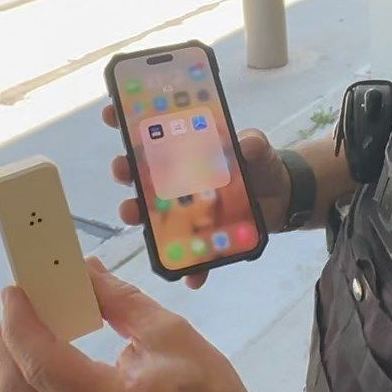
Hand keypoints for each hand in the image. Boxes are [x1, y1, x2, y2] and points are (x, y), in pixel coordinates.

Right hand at [101, 102, 289, 289]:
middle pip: (140, 173)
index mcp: (186, 151)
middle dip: (125, 169)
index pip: (150, 133)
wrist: (280, 198)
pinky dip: (190, 269)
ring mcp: (185, 208)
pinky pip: (189, 254)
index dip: (127, 120)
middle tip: (122, 168)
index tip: (110, 113)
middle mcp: (176, 179)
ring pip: (151, 212)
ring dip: (138, 214)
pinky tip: (193, 278)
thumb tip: (246, 143)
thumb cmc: (259, 166)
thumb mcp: (258, 150)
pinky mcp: (199, 234)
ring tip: (135, 216)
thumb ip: (253, 144)